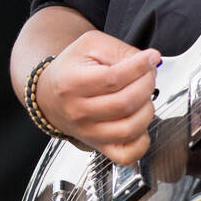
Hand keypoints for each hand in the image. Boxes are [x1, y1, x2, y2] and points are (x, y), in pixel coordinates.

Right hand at [35, 30, 161, 163]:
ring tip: (143, 96)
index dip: (140, 66)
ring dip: (147, 109)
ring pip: (130, 129)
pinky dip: (142, 140)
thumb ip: (120, 50)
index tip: (150, 58)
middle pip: (125, 103)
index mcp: (73, 83)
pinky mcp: (99, 147)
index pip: (114, 78)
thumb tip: (149, 61)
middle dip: (146, 84)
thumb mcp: (90, 46)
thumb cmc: (71, 70)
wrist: (49, 95)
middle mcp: (79, 112)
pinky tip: (139, 120)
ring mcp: (89, 133)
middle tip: (147, 75)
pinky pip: (127, 154)